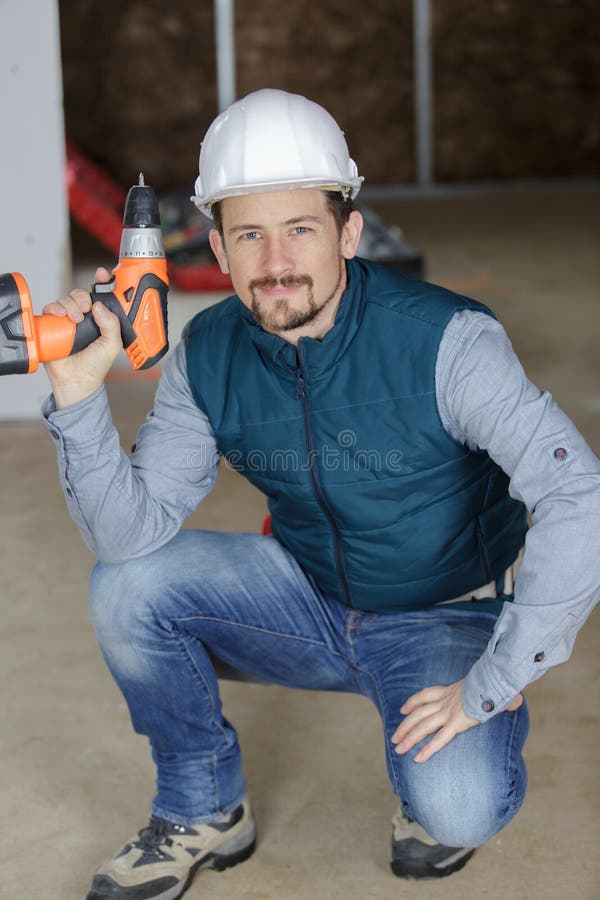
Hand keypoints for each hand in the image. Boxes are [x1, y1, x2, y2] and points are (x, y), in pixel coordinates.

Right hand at [43, 267, 122, 408]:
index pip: (101, 296)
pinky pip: (51, 309)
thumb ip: (111, 324)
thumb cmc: (95, 366)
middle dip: (83, 297)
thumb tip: (99, 306)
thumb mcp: (113, 344)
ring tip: (75, 320)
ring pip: (66, 299)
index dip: (102, 282)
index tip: (102, 275)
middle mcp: (85, 317)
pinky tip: (61, 316)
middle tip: (87, 309)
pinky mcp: (53, 325)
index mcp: (101, 319)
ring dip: (70, 305)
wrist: (77, 381)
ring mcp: (68, 321)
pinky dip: (55, 308)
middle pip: (81, 294)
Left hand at [391, 679, 522, 762]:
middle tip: (394, 737)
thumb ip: (499, 696)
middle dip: (405, 725)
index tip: (404, 708)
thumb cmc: (497, 679)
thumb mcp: (493, 685)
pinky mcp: (457, 722)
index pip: (426, 695)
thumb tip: (517, 703)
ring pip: (423, 726)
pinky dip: (427, 749)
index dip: (413, 702)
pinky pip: (439, 739)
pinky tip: (417, 759)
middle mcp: (446, 701)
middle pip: (419, 713)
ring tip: (397, 749)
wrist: (495, 677)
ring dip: (408, 737)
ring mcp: (450, 711)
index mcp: (452, 690)